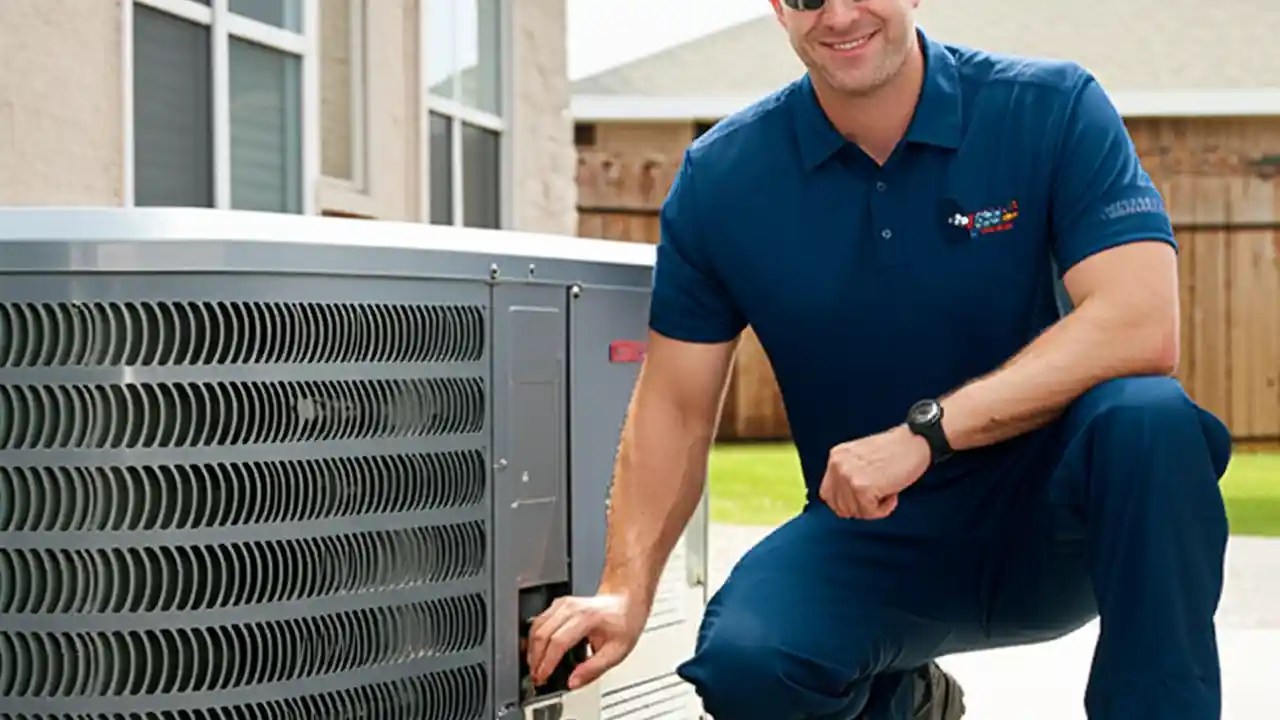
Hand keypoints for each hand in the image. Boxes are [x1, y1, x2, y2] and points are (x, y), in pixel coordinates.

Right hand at [526, 591, 647, 689]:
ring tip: (536, 668)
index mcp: (587, 618)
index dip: (547, 662)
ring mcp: (563, 604)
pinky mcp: (558, 604)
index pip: (559, 641)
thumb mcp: (616, 652)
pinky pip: (538, 621)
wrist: (624, 602)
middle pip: (543, 633)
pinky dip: (534, 639)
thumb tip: (573, 682)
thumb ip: (594, 669)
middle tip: (537, 677)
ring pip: (536, 626)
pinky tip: (538, 653)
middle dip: (535, 659)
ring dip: (532, 649)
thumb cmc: (623, 624)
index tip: (543, 677)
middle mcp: (572, 607)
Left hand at [820, 425, 931, 519]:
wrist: (916, 441)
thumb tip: (844, 503)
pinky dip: (884, 509)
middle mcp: (837, 466)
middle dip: (861, 507)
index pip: (827, 494)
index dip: (846, 503)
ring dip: (873, 508)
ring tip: (887, 490)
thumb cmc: (896, 450)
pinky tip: (893, 493)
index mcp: (836, 457)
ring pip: (855, 512)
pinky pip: (870, 513)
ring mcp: (848, 477)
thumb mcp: (860, 459)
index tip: (862, 500)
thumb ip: (849, 475)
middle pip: (839, 507)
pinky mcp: (863, 488)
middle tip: (879, 496)